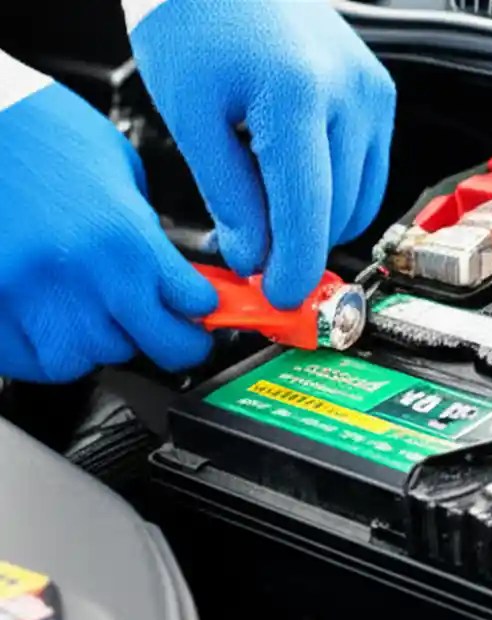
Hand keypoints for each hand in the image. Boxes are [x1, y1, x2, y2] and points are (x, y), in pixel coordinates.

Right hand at [0, 77, 216, 382]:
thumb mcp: (118, 169)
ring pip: (85, 361)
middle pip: (149, 348)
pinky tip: (47, 319)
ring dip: (95, 343)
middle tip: (159, 323)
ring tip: (89, 309)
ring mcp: (28, 299)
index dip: (205, 312)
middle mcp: (82, 277)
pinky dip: (42, 349)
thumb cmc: (37, 126)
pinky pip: (28, 362)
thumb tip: (170, 272)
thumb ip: (145, 230)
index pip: (194, 309)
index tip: (202, 311)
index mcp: (125, 239)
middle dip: (164, 338)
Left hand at [125, 0, 396, 308]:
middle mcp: (350, 94)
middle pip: (337, 211)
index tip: (281, 299)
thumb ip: (230, 196)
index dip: (296, 266)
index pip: (308, 210)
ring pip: (359, 199)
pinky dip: (335, 191)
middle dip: (297, 243)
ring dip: (317, 219)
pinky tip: (294, 183)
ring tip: (266, 210)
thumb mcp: (191, 115)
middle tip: (252, 253)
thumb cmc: (198, 21)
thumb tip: (256, 258)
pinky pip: (369, 171)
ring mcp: (372, 94)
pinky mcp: (380, 95)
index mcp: (298, 96)